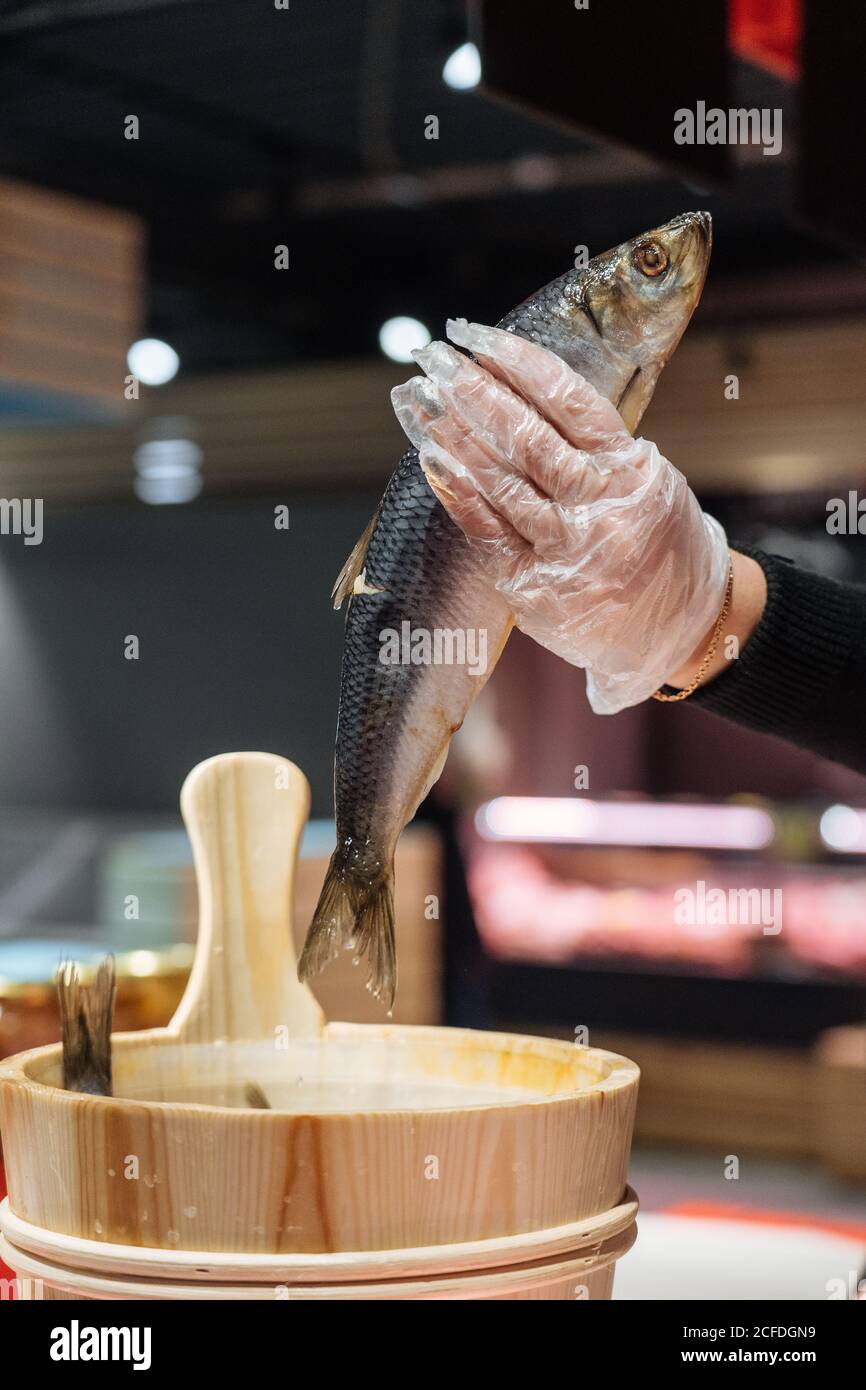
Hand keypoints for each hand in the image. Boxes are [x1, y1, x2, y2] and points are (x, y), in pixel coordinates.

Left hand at [391, 319, 730, 713]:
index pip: (569, 401)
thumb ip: (595, 445)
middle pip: (528, 438)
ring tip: (419, 400)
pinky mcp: (536, 588)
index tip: (476, 335)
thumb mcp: (647, 481)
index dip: (517, 363)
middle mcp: (600, 507)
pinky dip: (457, 495)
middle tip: (433, 357)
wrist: (680, 629)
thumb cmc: (656, 543)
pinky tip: (432, 460)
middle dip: (474, 391)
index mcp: (630, 470)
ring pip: (502, 484)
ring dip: (454, 437)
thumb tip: (520, 390)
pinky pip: (488, 534)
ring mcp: (567, 550)